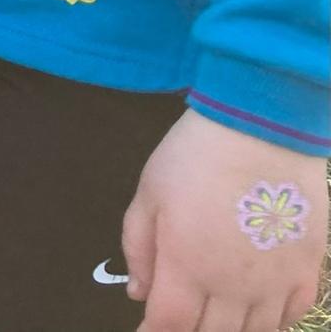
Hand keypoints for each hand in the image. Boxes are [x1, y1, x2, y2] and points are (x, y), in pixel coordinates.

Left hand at [124, 109, 326, 331]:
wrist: (260, 133)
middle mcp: (232, 286)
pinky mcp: (306, 271)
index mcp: (187, 267)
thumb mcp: (148, 195)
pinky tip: (257, 315)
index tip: (145, 331)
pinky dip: (272, 324)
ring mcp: (274, 283)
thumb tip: (138, 293)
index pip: (170, 325)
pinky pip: (292, 317)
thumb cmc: (193, 158)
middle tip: (180, 321)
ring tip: (215, 320)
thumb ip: (139, 248)